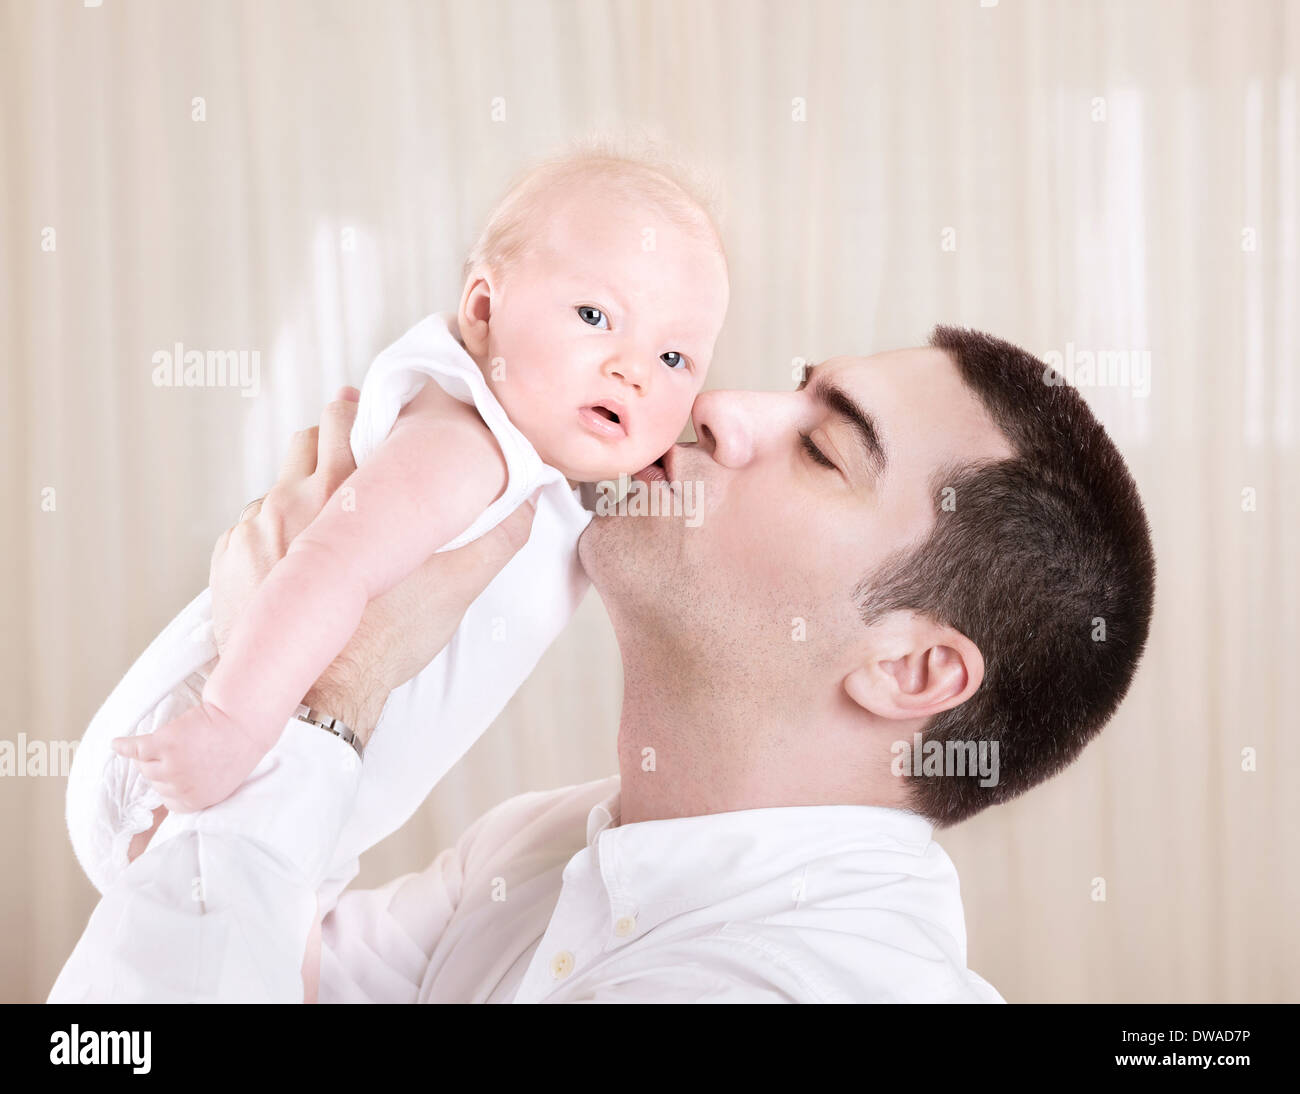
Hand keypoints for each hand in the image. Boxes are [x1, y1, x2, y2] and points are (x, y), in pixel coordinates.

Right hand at [112, 699, 267, 812]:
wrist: (243, 720)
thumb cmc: (235, 748)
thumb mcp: (221, 782)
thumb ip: (196, 792)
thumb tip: (170, 799)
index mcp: (196, 802)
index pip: (167, 801)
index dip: (172, 785)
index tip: (182, 771)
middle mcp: (181, 788)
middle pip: (154, 782)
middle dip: (165, 766)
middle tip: (187, 750)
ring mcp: (171, 766)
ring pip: (145, 766)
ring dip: (153, 753)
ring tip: (175, 740)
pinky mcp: (163, 743)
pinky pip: (135, 748)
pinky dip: (125, 745)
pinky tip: (118, 743)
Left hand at [209, 386, 539, 744]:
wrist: (319, 699)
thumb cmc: (387, 643)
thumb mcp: (456, 588)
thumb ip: (496, 536)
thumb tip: (530, 496)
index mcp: (347, 495)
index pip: (343, 417)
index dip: (362, 416)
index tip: (377, 428)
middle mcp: (293, 500)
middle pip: (307, 439)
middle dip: (332, 445)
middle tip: (357, 471)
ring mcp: (255, 529)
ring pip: (280, 481)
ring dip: (303, 489)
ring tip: (330, 522)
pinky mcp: (230, 559)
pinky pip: (252, 524)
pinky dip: (276, 531)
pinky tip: (301, 561)